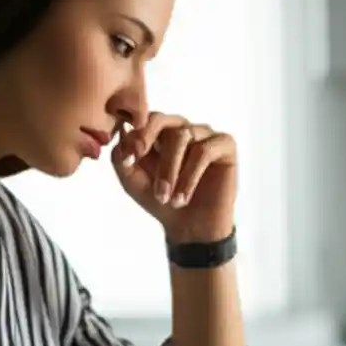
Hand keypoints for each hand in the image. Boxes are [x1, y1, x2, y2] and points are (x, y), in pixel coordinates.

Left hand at [112, 111, 238, 243]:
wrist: (190, 228)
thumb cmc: (162, 202)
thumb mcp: (132, 180)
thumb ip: (121, 157)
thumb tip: (122, 133)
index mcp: (159, 132)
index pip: (145, 117)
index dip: (135, 135)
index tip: (128, 160)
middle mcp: (183, 127)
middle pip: (162, 120)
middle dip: (147, 142)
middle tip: (137, 165)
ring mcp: (205, 134)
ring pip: (182, 136)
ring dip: (169, 170)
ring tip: (165, 198)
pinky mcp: (225, 145)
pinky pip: (204, 151)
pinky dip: (190, 176)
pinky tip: (182, 198)